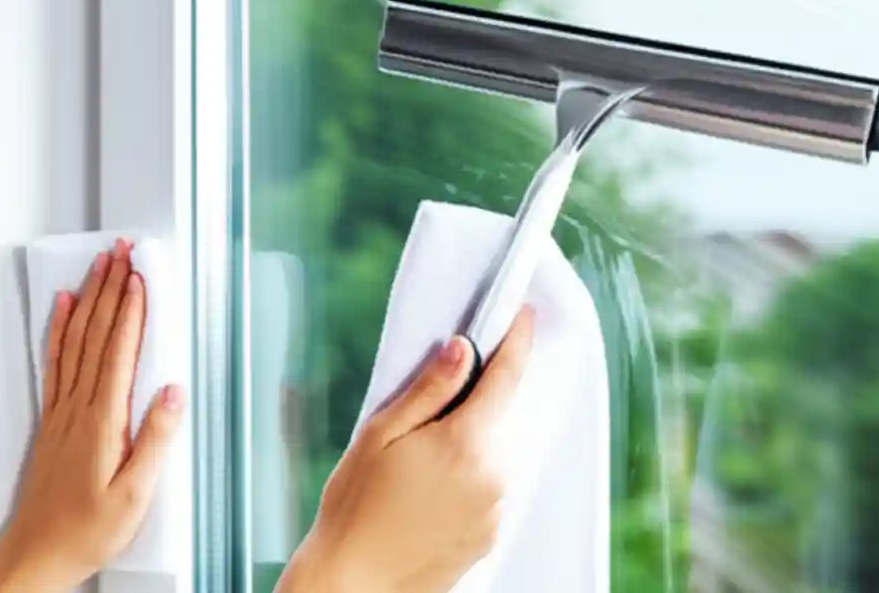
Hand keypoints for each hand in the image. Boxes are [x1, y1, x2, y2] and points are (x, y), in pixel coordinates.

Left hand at [0, 239, 186, 592]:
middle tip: (121, 252)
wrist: (38, 554)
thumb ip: (155, 441)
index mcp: (102, 422)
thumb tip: (173, 393)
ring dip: (88, 298)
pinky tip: (63, 308)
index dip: (132, 311)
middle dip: (110, 289)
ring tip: (100, 266)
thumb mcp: (135, 495)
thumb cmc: (89, 530)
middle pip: (96, 335)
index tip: (141, 277)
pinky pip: (55, 362)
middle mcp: (78, 409)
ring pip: (76, 340)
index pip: (119, 353)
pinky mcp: (54, 420)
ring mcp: (62, 411)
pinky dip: (59, 329)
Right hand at [277, 307, 535, 592]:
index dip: (517, 338)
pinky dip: (472, 474)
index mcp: (468, 443)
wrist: (354, 586)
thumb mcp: (381, 434)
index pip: (507, 375)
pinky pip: (491, 487)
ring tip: (423, 456)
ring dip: (474, 439)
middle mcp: (495, 476)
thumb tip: (464, 348)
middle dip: (480, 395)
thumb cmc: (355, 509)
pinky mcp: (491, 534)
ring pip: (496, 452)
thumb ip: (429, 389)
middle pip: (501, 414)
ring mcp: (497, 509)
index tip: (524, 312)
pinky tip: (431, 487)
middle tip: (443, 394)